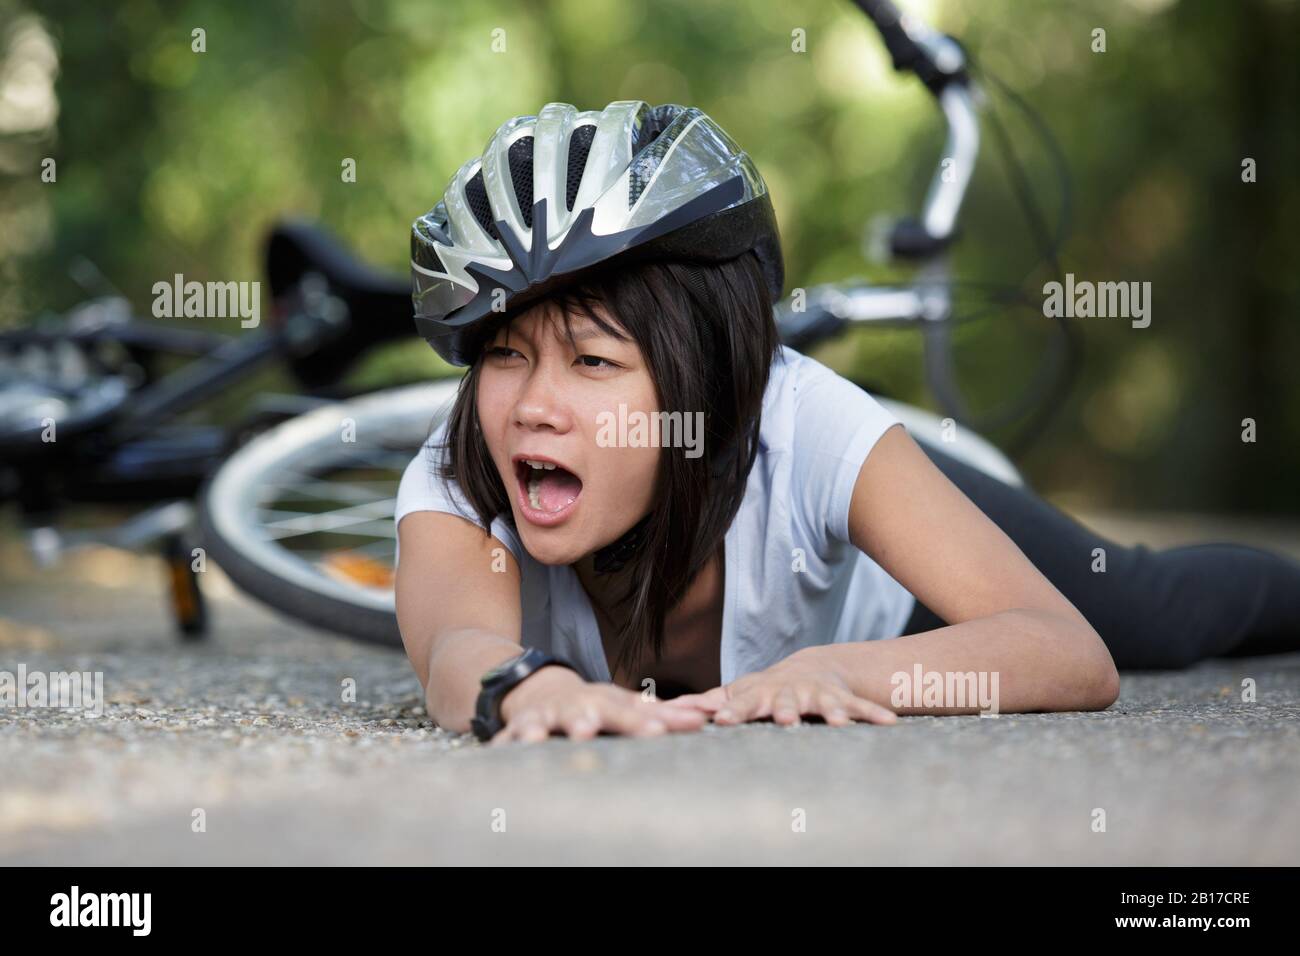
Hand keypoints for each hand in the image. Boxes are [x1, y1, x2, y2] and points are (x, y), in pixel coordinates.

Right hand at [491, 666, 706, 744]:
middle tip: (620, 729)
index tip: (668, 729)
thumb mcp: (622, 706)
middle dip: (609, 721)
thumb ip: (659, 715)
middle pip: (597, 713)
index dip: (648, 722)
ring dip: (566, 726)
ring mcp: (550, 714)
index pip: (633, 713)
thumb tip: (703, 718)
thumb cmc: (591, 704)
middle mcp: (580, 706)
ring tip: (577, 735)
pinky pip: (512, 735)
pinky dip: (510, 741)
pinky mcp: (522, 726)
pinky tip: (507, 749)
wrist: (539, 690)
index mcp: (606, 703)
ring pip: (556, 720)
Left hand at [663, 649, 896, 726]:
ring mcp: (816, 695)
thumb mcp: (739, 693)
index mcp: (759, 695)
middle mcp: (788, 693)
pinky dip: (872, 715)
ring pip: (824, 703)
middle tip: (784, 721)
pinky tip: (889, 724)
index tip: (720, 721)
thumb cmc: (766, 690)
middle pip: (784, 702)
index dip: (732, 711)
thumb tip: (669, 709)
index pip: (741, 703)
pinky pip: (860, 708)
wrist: (812, 669)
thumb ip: (708, 703)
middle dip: (783, 711)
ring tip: (838, 724)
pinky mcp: (842, 699)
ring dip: (831, 713)